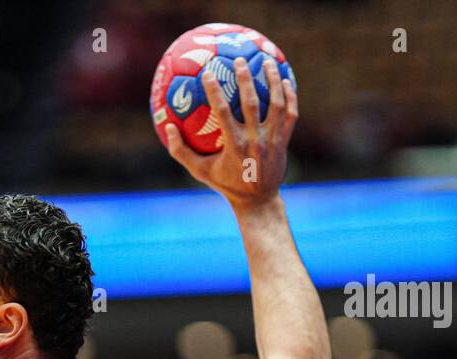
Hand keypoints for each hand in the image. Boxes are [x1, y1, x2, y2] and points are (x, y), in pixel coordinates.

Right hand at [163, 57, 297, 209]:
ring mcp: (272, 140)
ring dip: (273, 81)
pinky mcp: (284, 141)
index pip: (222, 113)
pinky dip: (290, 96)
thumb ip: (180, 151)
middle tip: (238, 59)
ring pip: (276, 104)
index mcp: (233, 146)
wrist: (257, 201)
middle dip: (245, 79)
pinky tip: (286, 80)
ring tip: (268, 61)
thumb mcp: (199, 171)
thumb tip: (166, 127)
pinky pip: (290, 114)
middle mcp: (254, 141)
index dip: (214, 91)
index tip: (208, 73)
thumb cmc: (225, 184)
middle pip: (251, 103)